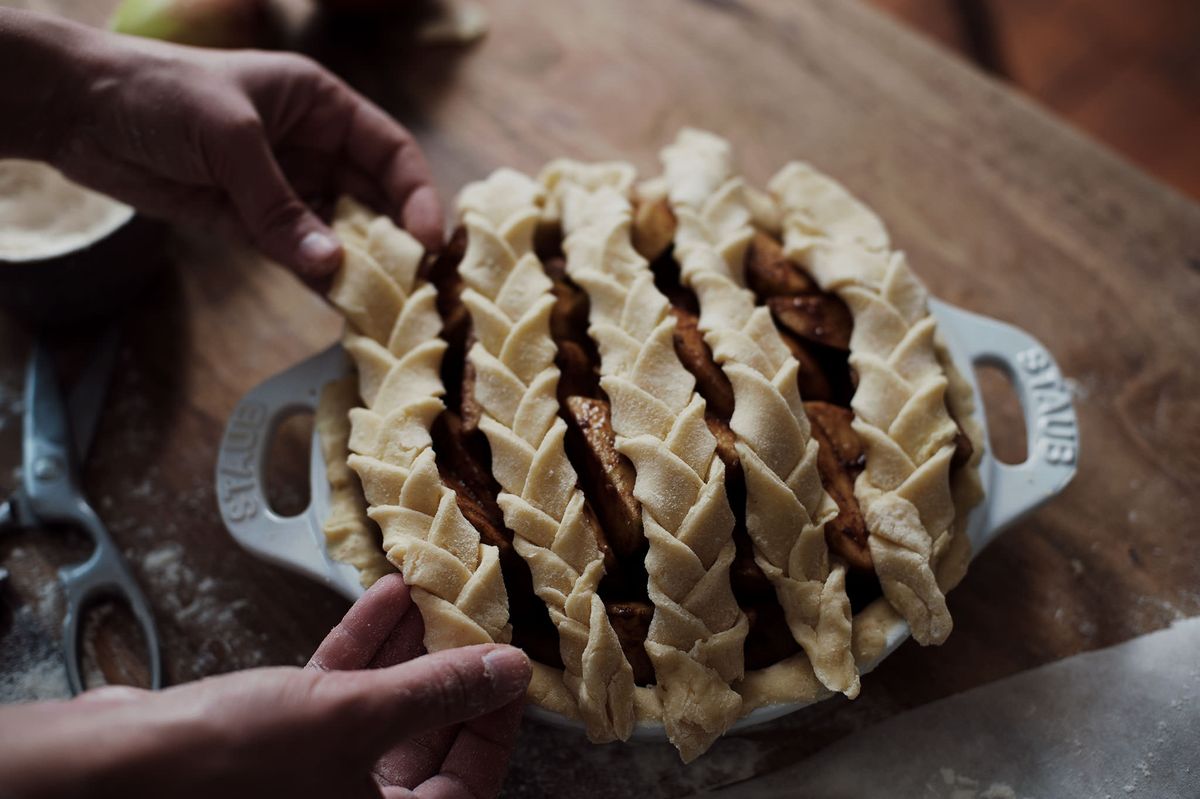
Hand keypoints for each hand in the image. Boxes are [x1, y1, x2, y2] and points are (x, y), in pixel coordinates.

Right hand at [0, 574, 529, 798]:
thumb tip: (506, 671)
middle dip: (447, 672)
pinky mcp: (277, 742)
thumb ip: (435, 692)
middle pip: (425, 740)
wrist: (119, 766)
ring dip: (405, 649)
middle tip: (473, 620)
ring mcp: (313, 777)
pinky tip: (382, 599)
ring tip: (432, 595)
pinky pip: (337, 694)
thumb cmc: (232, 763)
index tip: (509, 672)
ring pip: (380, 709)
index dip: (493, 724)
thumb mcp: (354, 718)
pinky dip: (359, 648)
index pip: (466, 783)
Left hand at [41, 15, 442, 277]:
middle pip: (372, 197)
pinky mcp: (251, 221)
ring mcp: (283, 186)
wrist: (79, 110)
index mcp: (320, 105)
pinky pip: (297, 253)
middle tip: (415, 284)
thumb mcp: (230, 137)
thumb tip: (331, 265)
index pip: (389, 151)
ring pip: (338, 231)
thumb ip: (279, 205)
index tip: (426, 239)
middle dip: (394, 238)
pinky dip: (317, 277)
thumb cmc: (159, 92)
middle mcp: (312, 146)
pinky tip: (338, 304)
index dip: (415, 193)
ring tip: (382, 304)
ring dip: (359, 265)